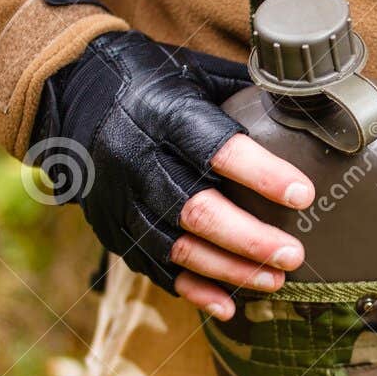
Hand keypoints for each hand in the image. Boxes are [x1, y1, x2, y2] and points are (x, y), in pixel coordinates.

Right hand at [31, 16, 314, 319]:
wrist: (69, 89)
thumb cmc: (148, 79)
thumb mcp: (192, 70)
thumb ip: (243, 90)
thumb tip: (307, 99)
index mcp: (165, 114)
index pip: (217, 149)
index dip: (262, 175)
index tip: (303, 195)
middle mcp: (139, 159)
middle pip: (197, 210)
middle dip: (250, 239)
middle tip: (293, 255)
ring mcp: (123, 198)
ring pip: (178, 246)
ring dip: (229, 270)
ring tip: (274, 280)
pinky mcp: (113, 225)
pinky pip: (154, 266)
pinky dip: (192, 290)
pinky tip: (227, 305)